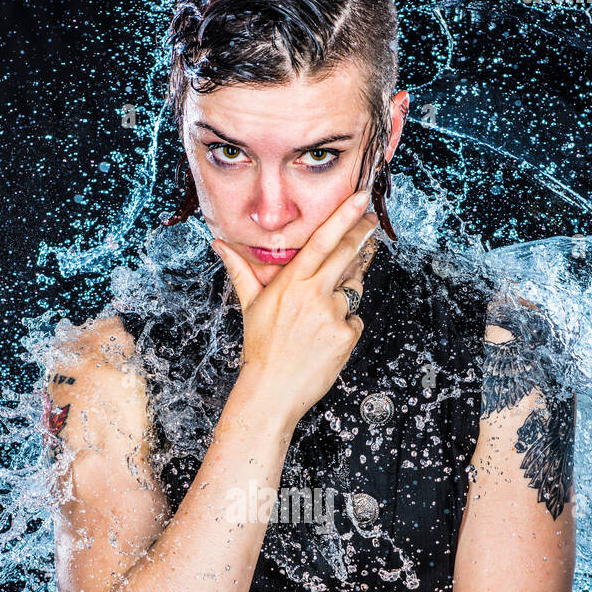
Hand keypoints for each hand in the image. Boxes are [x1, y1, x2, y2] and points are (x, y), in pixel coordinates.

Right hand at [210, 191, 377, 427]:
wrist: (272, 391)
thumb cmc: (260, 348)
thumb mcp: (250, 305)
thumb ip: (240, 270)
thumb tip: (219, 244)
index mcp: (291, 284)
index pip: (322, 242)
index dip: (344, 217)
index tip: (361, 200)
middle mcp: (313, 295)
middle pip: (346, 254)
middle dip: (362, 234)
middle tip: (372, 220)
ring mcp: (332, 315)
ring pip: (351, 292)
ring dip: (343, 296)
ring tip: (318, 319)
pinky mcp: (346, 336)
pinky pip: (354, 321)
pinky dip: (344, 327)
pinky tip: (324, 341)